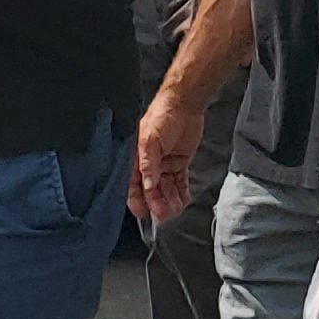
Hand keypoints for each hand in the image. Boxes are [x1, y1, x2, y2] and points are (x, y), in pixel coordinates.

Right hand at [131, 86, 200, 226]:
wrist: (185, 104)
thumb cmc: (162, 116)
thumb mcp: (150, 139)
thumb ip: (148, 163)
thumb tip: (147, 186)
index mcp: (136, 159)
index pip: (133, 185)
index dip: (138, 200)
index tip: (144, 214)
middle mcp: (149, 164)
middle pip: (151, 191)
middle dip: (156, 204)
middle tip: (163, 215)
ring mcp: (164, 165)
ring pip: (166, 189)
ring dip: (170, 201)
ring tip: (176, 209)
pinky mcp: (179, 163)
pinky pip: (179, 182)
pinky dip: (181, 193)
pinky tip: (183, 201)